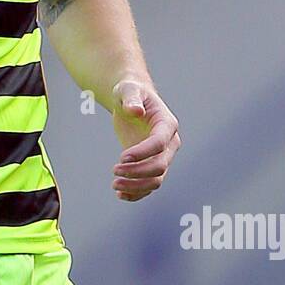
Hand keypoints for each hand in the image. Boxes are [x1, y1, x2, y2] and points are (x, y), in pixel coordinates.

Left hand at [110, 79, 179, 201]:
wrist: (132, 102)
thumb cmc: (130, 92)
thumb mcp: (127, 90)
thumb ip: (131, 98)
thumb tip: (136, 110)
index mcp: (167, 124)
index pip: (159, 144)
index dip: (142, 153)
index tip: (121, 157)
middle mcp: (170, 143)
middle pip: (160, 165)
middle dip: (138, 172)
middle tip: (114, 171)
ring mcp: (162, 156)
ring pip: (156, 179)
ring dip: (136, 186)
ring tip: (114, 185)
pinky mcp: (151, 165)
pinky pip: (149, 185)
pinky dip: (137, 193)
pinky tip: (121, 194)